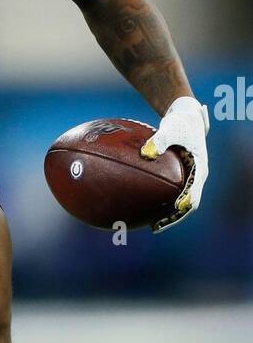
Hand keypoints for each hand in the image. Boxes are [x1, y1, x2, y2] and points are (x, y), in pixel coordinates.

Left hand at [141, 96, 209, 231]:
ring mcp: (188, 178)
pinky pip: (170, 192)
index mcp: (199, 168)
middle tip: (155, 226)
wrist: (187, 116)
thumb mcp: (172, 127)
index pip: (194, 192)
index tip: (175, 210)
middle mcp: (196, 176)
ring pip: (179, 202)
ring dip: (168, 214)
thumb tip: (146, 154)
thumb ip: (160, 139)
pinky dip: (160, 202)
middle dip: (173, 217)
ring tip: (150, 225)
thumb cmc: (180, 121)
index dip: (185, 203)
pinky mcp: (180, 176)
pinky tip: (142, 206)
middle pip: (188, 204)